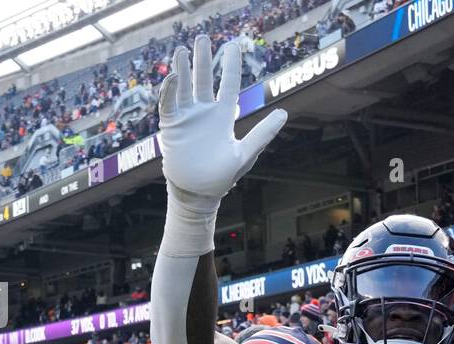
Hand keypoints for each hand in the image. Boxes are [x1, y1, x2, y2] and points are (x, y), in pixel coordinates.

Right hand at [157, 38, 285, 256]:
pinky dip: (170, 89)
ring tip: (183, 49)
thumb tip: (284, 113)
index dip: (231, 65)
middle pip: (203, 79)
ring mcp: (187, 117)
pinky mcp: (172, 126)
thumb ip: (263, 133)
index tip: (233, 45)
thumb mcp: (245, 153)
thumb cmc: (222, 177)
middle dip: (203, 59)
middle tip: (203, 38)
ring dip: (183, 68)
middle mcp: (204, 112)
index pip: (228, 84)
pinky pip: (169, 103)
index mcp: (223, 116)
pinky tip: (173, 75)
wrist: (198, 194)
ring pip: (184, 86)